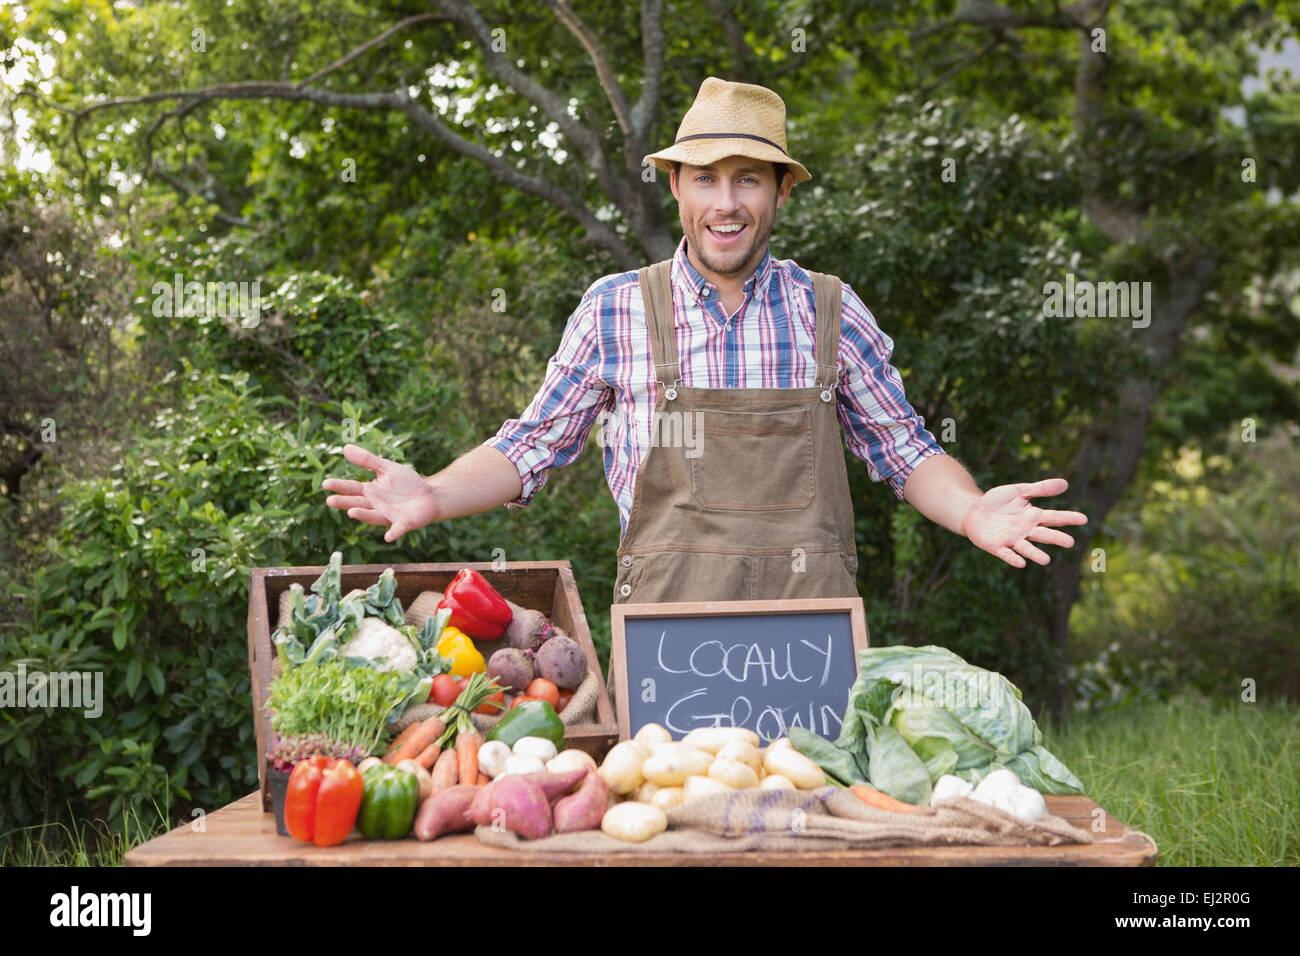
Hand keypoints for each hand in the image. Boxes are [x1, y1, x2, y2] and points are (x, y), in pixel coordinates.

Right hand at [322, 444, 438, 541]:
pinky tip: (388, 537)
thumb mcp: (387, 468)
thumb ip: (368, 460)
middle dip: (344, 503)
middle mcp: (376, 506)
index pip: (352, 488)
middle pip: (358, 503)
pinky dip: (393, 532)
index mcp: (371, 492)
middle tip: (330, 501)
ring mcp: (389, 515)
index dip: (339, 486)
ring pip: (374, 517)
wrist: (430, 495)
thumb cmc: (407, 483)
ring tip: (351, 512)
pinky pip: (397, 529)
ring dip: (363, 515)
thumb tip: (345, 448)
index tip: (325, 483)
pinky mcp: (404, 523)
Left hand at [960, 478, 1086, 567]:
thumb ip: (1040, 488)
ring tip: (1046, 560)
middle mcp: (1025, 530)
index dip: (1069, 518)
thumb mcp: (1019, 491)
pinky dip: (1013, 558)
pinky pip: (1006, 554)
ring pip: (1026, 548)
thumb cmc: (998, 501)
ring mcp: (1011, 539)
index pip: (1054, 517)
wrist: (973, 509)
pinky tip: (1021, 563)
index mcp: (1033, 517)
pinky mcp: (996, 546)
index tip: (1084, 519)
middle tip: (1070, 542)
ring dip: (1035, 554)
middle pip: (1043, 535)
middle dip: (1056, 538)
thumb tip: (1065, 484)